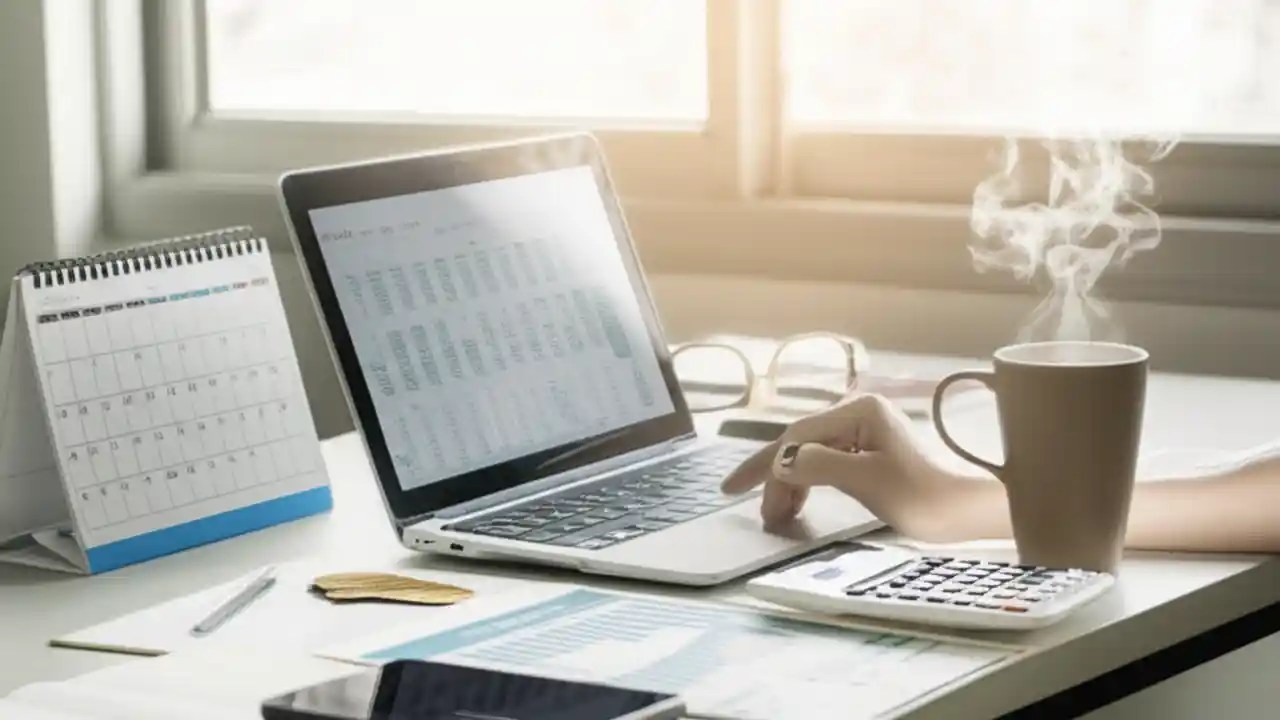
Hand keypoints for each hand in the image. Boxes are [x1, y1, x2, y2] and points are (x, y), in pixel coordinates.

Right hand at [720, 394, 996, 540]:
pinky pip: (826, 463)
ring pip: (810, 455)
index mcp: (859, 410)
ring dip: (789, 484)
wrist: (970, 510)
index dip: (764, 464)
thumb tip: (779, 462)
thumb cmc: (924, 495)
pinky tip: (798, 504)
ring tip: (778, 517)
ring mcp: (865, 431)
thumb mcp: (867, 480)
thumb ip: (818, 465)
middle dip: (774, 478)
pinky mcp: (871, 451)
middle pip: (799, 442)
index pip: (796, 436)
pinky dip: (807, 484)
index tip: (734, 492)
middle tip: (760, 515)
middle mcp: (859, 412)